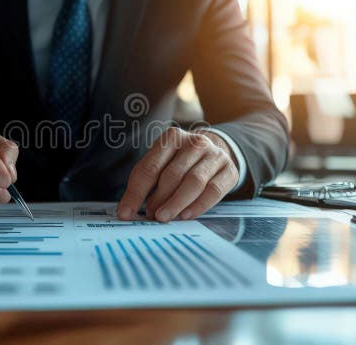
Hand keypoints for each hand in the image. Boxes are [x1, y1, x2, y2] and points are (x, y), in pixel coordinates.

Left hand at [117, 127, 238, 221]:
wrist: (215, 152)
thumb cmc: (180, 162)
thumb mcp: (161, 163)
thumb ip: (145, 183)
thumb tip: (126, 210)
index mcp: (171, 138)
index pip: (150, 168)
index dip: (136, 193)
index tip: (125, 212)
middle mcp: (194, 143)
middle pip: (172, 175)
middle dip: (158, 199)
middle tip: (150, 215)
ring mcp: (214, 155)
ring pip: (193, 182)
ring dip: (176, 203)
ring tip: (164, 217)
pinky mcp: (229, 170)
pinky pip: (213, 191)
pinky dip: (198, 206)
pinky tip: (185, 216)